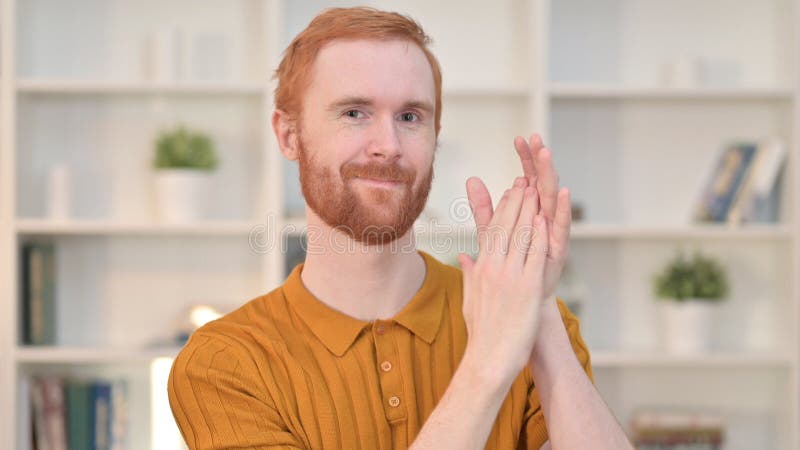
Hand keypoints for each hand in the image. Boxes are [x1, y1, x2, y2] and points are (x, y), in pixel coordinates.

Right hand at [457, 176, 550, 380]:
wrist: (489, 358)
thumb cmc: (482, 332)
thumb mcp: (470, 298)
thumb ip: (468, 273)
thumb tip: (463, 256)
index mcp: (481, 268)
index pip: (492, 230)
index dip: (503, 208)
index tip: (510, 192)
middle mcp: (493, 268)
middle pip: (506, 226)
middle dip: (517, 202)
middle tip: (525, 183)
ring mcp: (510, 276)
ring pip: (521, 235)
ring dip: (530, 210)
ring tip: (537, 192)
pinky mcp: (527, 287)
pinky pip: (534, 253)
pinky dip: (540, 234)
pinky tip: (545, 219)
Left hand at [466, 134, 571, 299]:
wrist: (521, 305)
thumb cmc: (510, 269)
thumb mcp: (492, 235)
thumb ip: (483, 209)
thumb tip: (471, 181)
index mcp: (529, 213)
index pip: (527, 179)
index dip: (524, 159)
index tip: (519, 138)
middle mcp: (543, 219)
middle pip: (541, 183)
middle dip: (538, 161)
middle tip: (536, 138)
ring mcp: (552, 233)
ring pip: (551, 199)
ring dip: (550, 176)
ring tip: (547, 154)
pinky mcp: (558, 248)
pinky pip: (561, 225)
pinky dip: (561, 208)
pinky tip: (563, 191)